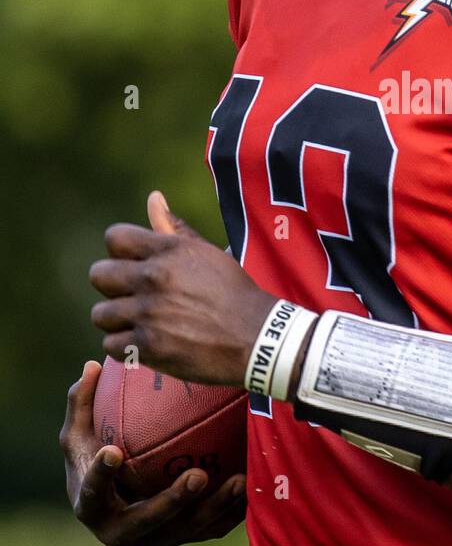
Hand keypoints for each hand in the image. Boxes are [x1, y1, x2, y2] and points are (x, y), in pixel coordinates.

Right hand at [60, 361, 246, 545]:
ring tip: (239, 481)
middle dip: (175, 502)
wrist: (114, 504)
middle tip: (197, 475)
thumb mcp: (79, 434)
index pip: (93, 493)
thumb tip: (93, 365)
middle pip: (150, 522)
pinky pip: (213, 528)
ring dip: (216, 507)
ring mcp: (157, 540)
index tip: (113, 451)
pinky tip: (254, 483)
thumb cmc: (92, 459)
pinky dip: (234, 510)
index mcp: (92, 507)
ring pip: (189, 529)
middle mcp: (123, 533)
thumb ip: (82, 402)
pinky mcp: (184, 539)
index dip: (102, 476)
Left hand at [89, 191, 276, 386]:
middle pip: (99, 274)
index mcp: (169, 250)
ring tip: (140, 323)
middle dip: (112, 286)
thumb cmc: (234, 292)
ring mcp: (149, 314)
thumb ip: (174, 228)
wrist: (257, 338)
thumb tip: (153, 197)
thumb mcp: (207, 254)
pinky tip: (145, 344)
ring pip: (100, 314)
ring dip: (117, 321)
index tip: (133, 265)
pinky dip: (126, 348)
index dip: (120, 252)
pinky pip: (110, 345)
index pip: (114, 238)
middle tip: (133, 297)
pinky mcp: (148, 347)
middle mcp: (155, 278)